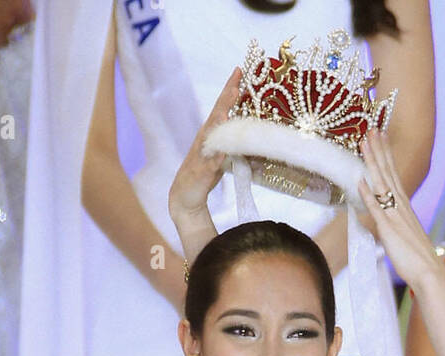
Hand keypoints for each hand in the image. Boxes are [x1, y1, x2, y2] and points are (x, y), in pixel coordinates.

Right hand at [168, 68, 240, 257]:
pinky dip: (217, 155)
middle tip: (236, 81)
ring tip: (229, 110)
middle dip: (226, 98)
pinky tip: (223, 150)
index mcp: (211, 133)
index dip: (229, 89)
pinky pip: (210, 162)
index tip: (239, 70)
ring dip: (220, 122)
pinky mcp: (201, 171)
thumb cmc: (205, 174)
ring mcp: (202, 154)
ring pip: (212, 135)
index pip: (221, 107)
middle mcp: (205, 139)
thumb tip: (258, 136)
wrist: (185, 197)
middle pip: (216, 115)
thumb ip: (237, 143)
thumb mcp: (224, 155)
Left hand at [357, 127, 441, 292]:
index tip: (380, 138)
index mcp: (404, 207)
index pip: (393, 174)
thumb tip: (369, 219)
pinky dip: (368, 194)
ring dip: (373, 162)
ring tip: (364, 143)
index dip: (385, 155)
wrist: (428, 272)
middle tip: (372, 129)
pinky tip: (361, 180)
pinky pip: (377, 208)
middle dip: (379, 150)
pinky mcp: (389, 229)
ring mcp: (395, 216)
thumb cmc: (416, 259)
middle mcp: (401, 206)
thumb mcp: (399, 237)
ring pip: (382, 183)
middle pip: (388, 172)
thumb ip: (384, 225)